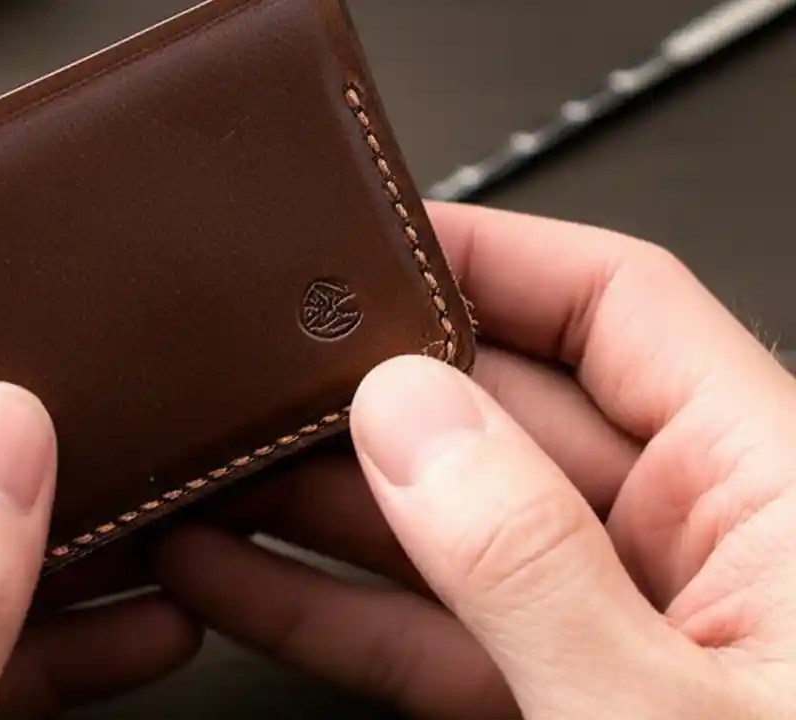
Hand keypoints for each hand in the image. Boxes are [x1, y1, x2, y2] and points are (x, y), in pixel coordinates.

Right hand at [156, 203, 795, 717]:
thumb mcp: (667, 713)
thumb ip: (530, 558)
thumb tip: (409, 419)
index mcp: (779, 491)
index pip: (614, 306)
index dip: (487, 252)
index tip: (367, 238)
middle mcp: (701, 543)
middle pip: (504, 411)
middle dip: (371, 389)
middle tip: (254, 370)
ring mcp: (621, 629)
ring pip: (445, 527)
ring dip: (318, 504)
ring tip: (212, 472)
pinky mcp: (566, 706)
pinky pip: (432, 633)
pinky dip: (330, 610)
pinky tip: (238, 580)